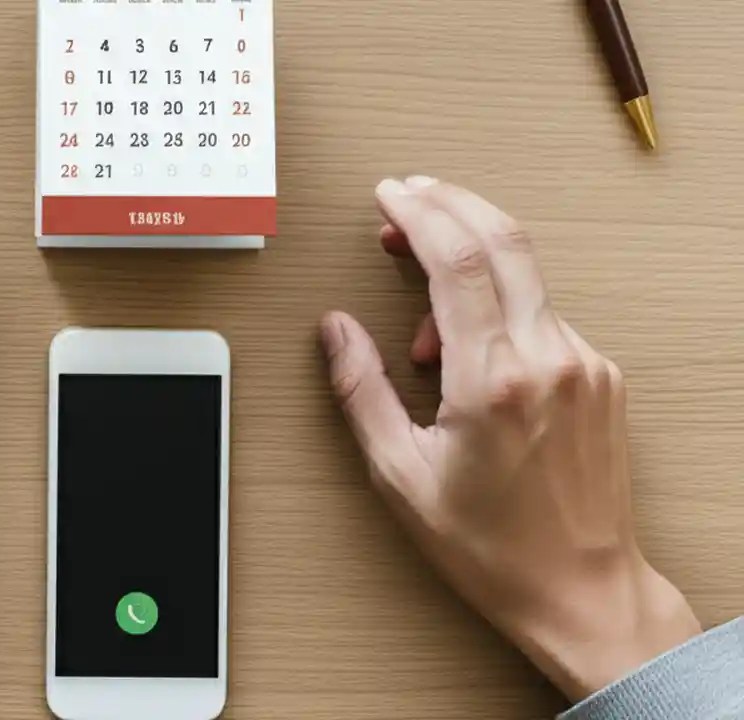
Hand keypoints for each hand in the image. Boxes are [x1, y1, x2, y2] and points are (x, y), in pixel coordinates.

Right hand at [320, 177, 701, 701]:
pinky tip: (470, 357)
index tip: (388, 195)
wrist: (583, 590)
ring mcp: (584, 363)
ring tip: (426, 338)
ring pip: (522, 277)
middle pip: (502, 240)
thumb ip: (360, 390)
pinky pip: (543, 314)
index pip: (459, 259)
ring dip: (467, 274)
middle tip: (403, 201)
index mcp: (493, 381)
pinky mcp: (602, 374)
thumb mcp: (400, 476)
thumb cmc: (491, 547)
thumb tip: (334, 329)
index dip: (418, 212)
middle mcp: (549, 359)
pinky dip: (499, 311)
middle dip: (447, 205)